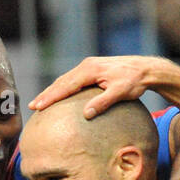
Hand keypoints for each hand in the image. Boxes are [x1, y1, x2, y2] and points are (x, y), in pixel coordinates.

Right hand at [28, 55, 159, 116]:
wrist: (146, 69)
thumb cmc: (134, 82)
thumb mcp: (120, 93)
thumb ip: (103, 102)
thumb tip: (86, 114)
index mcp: (90, 70)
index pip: (65, 85)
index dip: (51, 96)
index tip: (39, 106)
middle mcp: (86, 66)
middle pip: (61, 81)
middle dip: (46, 94)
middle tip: (33, 107)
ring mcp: (89, 67)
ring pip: (65, 80)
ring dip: (52, 91)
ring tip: (41, 103)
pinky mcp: (92, 70)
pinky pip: (73, 80)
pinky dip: (63, 88)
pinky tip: (59, 97)